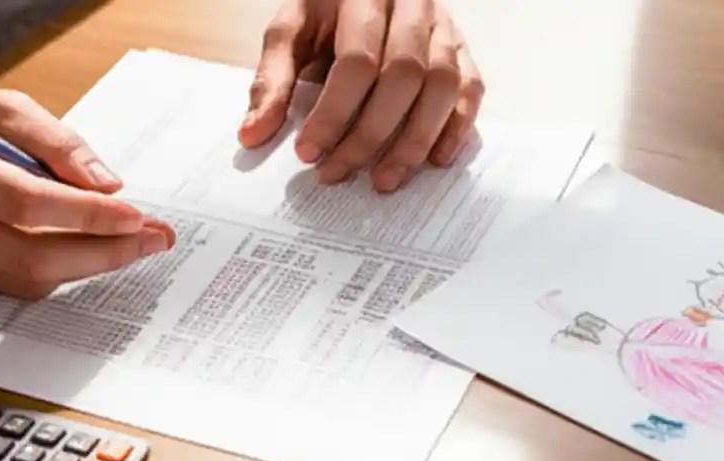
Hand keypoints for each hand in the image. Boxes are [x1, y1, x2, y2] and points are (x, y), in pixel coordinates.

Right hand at [0, 90, 176, 298]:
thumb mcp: (1, 107)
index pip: (22, 201)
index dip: (84, 213)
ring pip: (27, 279)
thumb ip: (55, 140)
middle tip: (153, 238)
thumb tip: (108, 185)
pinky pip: (19, 285)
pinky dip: (66, 271)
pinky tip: (96, 250)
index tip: (135, 214)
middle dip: (101, 252)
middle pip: (29, 255)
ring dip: (91, 266)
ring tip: (136, 243)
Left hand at [240, 0, 484, 192]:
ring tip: (385, 180)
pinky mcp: (461, 47)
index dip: (334, 113)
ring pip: (443, 86)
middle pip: (404, 76)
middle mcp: (412, 5)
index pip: (357, 61)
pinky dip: (457, 127)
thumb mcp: (291, 33)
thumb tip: (252, 135)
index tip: (309, 152)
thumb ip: (272, 80)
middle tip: (339, 173)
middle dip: (370, 134)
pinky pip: (471, 88)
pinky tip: (434, 160)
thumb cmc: (325, 13)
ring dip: (415, 140)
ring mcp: (443, 26)